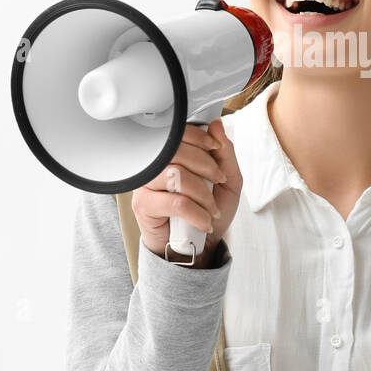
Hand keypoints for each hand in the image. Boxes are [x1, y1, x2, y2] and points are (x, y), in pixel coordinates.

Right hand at [131, 118, 241, 266]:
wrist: (199, 245)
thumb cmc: (209, 209)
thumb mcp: (228, 180)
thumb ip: (225, 153)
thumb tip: (215, 125)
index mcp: (172, 153)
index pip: (178, 132)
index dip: (199, 136)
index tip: (217, 148)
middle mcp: (154, 163)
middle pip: (176, 150)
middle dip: (206, 166)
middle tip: (219, 181)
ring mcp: (145, 183)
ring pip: (175, 175)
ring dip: (202, 194)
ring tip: (212, 209)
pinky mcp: (143, 204)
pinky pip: (174, 202)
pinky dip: (196, 213)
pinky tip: (204, 222)